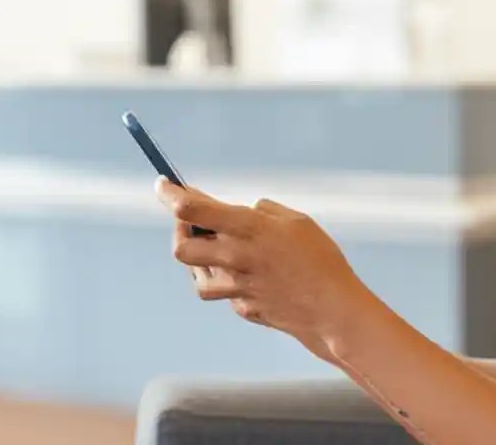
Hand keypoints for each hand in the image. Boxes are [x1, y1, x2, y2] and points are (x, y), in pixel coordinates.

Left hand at [155, 176, 373, 362]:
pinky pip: (224, 293)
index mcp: (247, 229)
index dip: (170, 194)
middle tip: (191, 224)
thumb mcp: (296, 221)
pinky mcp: (242, 308)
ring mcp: (236, 287)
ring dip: (200, 262)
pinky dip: (227, 282)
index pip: (191, 208)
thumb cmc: (320, 260)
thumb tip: (243, 211)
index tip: (163, 185)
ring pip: (197, 276)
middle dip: (180, 233)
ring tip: (218, 252)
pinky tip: (246, 276)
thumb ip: (263, 212)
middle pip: (180, 248)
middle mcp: (235, 258)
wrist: (333, 310)